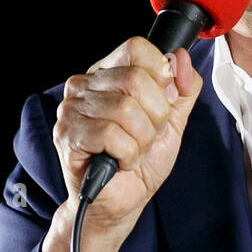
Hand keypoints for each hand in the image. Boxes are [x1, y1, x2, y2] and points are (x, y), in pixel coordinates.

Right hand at [53, 37, 202, 234]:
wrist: (120, 204)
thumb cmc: (139, 162)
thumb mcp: (172, 122)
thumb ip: (183, 89)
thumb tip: (181, 58)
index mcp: (108, 74)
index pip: (137, 48)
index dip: (160, 75)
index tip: (162, 103)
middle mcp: (85, 85)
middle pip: (137, 79)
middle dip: (156, 117)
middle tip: (146, 138)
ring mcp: (72, 109)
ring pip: (126, 110)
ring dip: (141, 141)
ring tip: (132, 152)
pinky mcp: (68, 135)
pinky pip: (111, 134)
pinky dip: (127, 154)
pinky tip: (119, 161)